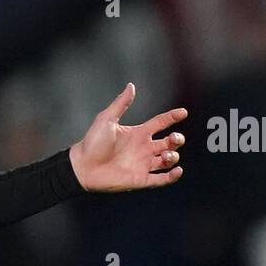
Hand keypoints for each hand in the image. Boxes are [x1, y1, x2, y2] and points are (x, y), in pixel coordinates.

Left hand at [68, 83, 186, 192]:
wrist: (82, 166)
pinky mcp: (140, 179)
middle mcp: (143, 148)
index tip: (183, 112)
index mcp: (138, 133)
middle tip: (174, 138)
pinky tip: (177, 170)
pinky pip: (161, 179)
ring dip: (173, 156)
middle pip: (169, 142)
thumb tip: (131, 86)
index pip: (161, 123)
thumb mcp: (106, 119)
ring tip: (166, 155)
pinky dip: (172, 176)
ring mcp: (143, 164)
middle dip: (177, 139)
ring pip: (168, 160)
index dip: (173, 117)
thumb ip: (121, 104)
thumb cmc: (92, 143)